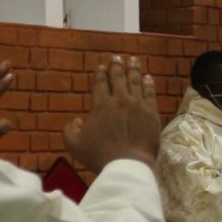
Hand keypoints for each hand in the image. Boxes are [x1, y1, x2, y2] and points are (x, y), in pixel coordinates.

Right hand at [63, 57, 159, 172]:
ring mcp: (137, 105)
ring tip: (133, 60)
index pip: (100, 83)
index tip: (101, 66)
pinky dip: (148, 83)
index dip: (100, 73)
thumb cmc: (99, 156)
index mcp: (101, 105)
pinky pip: (150, 93)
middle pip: (118, 78)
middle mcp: (119, 100)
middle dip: (117, 65)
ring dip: (133, 69)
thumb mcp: (75, 145)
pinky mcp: (151, 113)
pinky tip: (148, 77)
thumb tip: (74, 121)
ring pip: (135, 81)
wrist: (128, 164)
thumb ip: (70, 131)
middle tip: (117, 57)